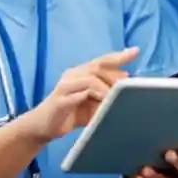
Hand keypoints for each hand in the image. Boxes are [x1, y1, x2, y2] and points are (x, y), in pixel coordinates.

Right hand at [21, 47, 138, 143]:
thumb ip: (107, 95)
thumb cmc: (70, 113)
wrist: (42, 126)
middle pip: (97, 67)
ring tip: (115, 98)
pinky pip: (75, 96)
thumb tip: (127, 88)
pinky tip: (99, 105)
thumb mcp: (93, 104)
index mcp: (81, 73)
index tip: (134, 51)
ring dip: (105, 88)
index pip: (102, 61)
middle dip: (114, 76)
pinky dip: (89, 98)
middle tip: (127, 89)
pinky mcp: (59, 101)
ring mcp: (64, 87)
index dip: (118, 56)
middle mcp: (72, 75)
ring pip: (89, 79)